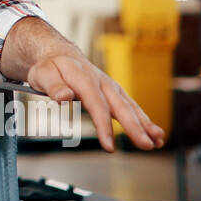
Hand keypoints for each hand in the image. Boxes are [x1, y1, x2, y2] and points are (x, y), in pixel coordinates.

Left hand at [23, 42, 165, 152]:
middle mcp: (101, 81)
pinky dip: (144, 121)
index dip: (103, 125)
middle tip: (145, 144)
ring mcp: (110, 87)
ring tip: (157, 140)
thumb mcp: (43, 74)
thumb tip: (63, 97)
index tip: (109, 145)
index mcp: (83, 77)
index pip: (95, 103)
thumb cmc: (50, 67)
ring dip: (145, 124)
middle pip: (119, 105)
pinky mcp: (115, 93)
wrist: (60, 55)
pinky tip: (155, 134)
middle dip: (134, 127)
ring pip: (129, 106)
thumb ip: (53, 86)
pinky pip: (131, 107)